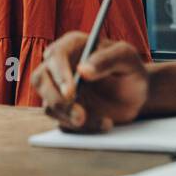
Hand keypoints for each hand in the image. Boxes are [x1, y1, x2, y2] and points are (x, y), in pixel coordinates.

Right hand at [31, 32, 149, 131]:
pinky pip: (62, 123)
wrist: (135, 96)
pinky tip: (105, 123)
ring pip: (48, 105)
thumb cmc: (129, 69)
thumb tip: (83, 70)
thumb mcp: (127, 58)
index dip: (59, 73)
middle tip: (80, 116)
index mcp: (73, 46)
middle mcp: (60, 66)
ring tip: (105, 121)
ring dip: (71, 118)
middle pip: (40, 79)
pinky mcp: (63, 111)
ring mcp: (58, 90)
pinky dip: (82, 129)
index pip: (55, 55)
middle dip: (56, 100)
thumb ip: (108, 59)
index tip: (71, 92)